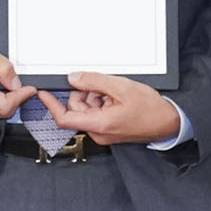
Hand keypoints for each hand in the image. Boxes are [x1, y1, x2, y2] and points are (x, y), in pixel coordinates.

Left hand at [36, 72, 181, 144]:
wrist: (168, 122)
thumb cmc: (150, 109)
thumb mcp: (121, 87)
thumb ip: (94, 81)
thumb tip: (73, 78)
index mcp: (99, 124)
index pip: (64, 118)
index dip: (51, 105)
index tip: (42, 93)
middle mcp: (99, 132)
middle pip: (77, 109)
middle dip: (85, 94)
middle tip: (103, 86)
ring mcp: (104, 132)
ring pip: (87, 109)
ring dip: (96, 96)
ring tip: (115, 93)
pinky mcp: (109, 129)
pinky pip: (97, 113)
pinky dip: (103, 102)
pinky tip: (117, 98)